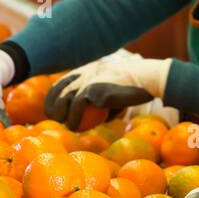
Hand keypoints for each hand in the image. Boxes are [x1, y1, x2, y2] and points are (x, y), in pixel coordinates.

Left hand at [44, 49, 170, 128]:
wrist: (145, 79)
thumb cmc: (132, 88)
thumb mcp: (112, 93)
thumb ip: (99, 103)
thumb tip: (91, 120)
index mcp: (86, 70)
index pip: (60, 83)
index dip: (52, 98)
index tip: (54, 112)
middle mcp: (83, 73)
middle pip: (58, 91)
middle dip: (53, 107)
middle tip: (60, 121)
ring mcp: (87, 80)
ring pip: (64, 100)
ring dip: (63, 116)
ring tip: (69, 126)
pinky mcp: (93, 89)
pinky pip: (77, 107)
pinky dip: (74, 120)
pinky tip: (76, 127)